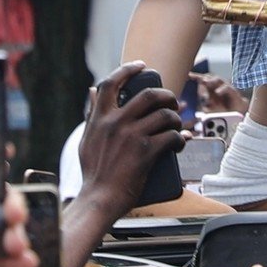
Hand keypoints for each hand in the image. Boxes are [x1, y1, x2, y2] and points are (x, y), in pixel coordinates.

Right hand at [77, 61, 184, 217]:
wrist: (99, 201)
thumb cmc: (93, 173)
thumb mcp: (87, 139)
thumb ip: (91, 114)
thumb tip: (92, 91)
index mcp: (99, 118)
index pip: (111, 83)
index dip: (128, 70)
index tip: (141, 66)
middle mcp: (115, 123)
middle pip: (148, 94)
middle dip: (166, 95)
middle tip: (172, 101)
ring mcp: (131, 136)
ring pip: (165, 115)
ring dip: (176, 118)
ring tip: (177, 126)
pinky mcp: (146, 152)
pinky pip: (171, 136)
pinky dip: (180, 138)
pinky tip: (180, 143)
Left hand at [190, 72, 249, 115]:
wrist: (237, 114)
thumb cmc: (224, 110)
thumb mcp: (212, 107)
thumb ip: (206, 102)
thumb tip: (200, 99)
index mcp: (212, 89)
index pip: (204, 80)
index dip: (197, 77)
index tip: (189, 75)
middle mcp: (218, 86)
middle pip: (210, 77)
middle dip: (202, 76)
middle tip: (195, 77)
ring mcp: (226, 88)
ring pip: (218, 80)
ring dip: (211, 80)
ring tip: (205, 82)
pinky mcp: (233, 92)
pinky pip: (227, 88)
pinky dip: (222, 89)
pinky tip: (217, 92)